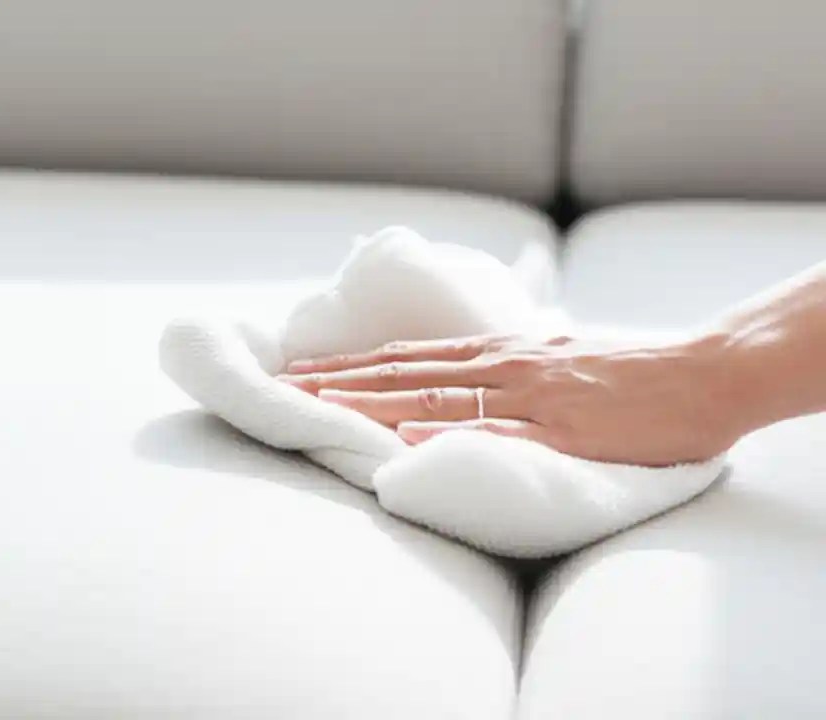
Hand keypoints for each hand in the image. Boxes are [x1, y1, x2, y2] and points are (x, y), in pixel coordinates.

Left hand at [277, 333, 740, 465]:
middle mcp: (502, 364)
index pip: (406, 357)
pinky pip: (501, 430)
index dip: (350, 366)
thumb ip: (507, 365)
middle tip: (285, 389)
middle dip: (341, 382)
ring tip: (324, 409)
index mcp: (498, 351)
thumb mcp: (555, 356)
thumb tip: (465, 372)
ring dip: (375, 403)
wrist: (703, 374)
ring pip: (437, 397)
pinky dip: (453, 432)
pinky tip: (412, 438)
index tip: (301, 373)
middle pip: (405, 373)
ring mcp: (529, 393)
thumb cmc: (628, 371)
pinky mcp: (562, 425)